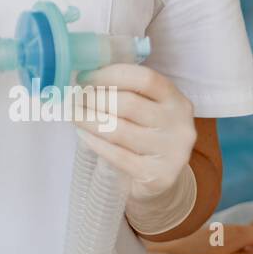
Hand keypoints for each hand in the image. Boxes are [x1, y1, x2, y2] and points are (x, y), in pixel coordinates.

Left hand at [72, 63, 195, 203]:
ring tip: (72, 114)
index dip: (110, 75)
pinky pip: (117, 155)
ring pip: (119, 130)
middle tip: (73, 98)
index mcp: (177, 100)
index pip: (145, 79)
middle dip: (94, 99)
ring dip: (88, 119)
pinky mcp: (158, 176)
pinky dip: (94, 142)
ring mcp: (172, 152)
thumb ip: (124, 90)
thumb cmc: (144, 133)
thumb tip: (82, 75)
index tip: (84, 78)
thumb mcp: (145, 108)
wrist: (158, 178)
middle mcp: (180, 125)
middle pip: (129, 104)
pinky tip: (82, 134)